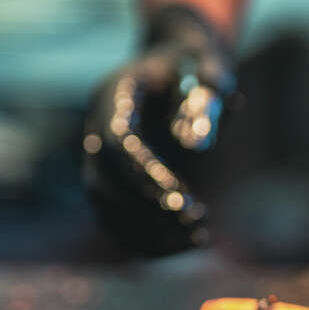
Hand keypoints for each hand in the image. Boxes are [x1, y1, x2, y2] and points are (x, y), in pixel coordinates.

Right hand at [82, 2, 235, 254]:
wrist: (179, 67)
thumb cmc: (199, 67)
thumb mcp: (211, 70)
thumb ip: (207, 100)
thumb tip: (194, 146)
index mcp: (118, 94)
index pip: (118, 142)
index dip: (146, 174)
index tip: (185, 199)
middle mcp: (97, 128)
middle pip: (103, 181)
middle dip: (148, 209)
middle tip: (198, 221)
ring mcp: (99, 157)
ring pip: (105, 208)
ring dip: (149, 232)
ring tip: (200, 238)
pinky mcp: (112, 180)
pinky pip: (117, 219)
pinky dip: (150, 239)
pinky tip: (191, 243)